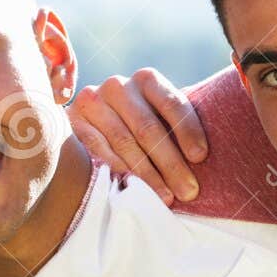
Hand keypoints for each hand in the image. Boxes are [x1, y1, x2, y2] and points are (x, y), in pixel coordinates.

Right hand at [67, 68, 206, 202]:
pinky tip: (133, 188)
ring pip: (125, 142)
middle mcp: (118, 86)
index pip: (172, 104)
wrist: (91, 117)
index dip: (188, 131)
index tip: (200, 158)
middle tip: (188, 191)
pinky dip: (118, 170)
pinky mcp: (73, 122)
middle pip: (148, 128)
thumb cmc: (136, 121)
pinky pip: (99, 150)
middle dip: (171, 163)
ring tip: (166, 197)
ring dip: (148, 174)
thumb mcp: (157, 114)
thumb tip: (202, 159)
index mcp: (146, 79)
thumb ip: (174, 125)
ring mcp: (93, 102)